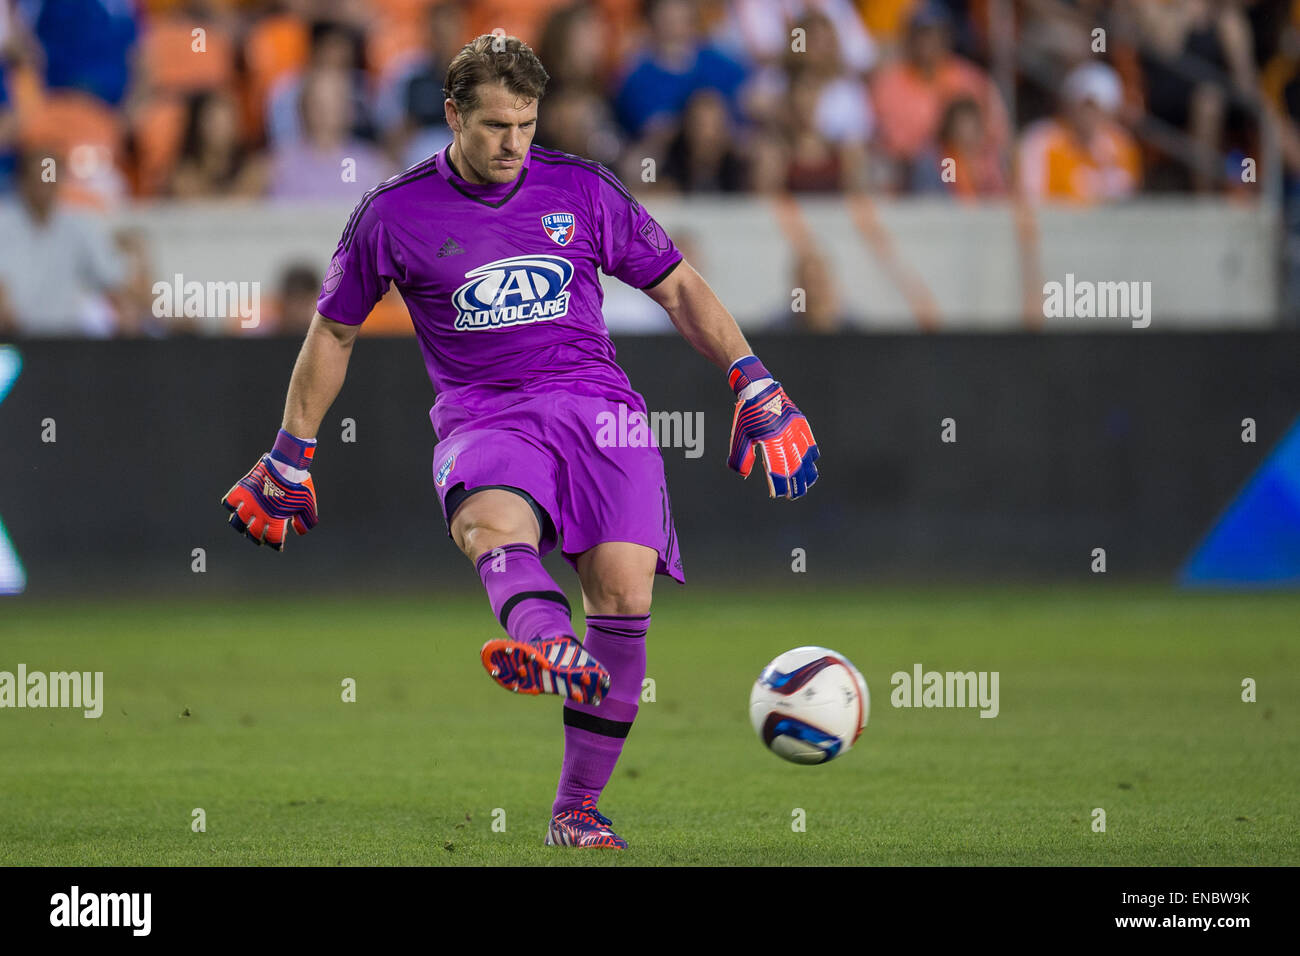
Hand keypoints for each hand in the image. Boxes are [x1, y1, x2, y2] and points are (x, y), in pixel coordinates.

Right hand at [221, 430, 317, 548]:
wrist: (288, 465)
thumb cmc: (299, 485)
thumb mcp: (308, 506)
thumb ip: (305, 522)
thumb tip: (298, 531)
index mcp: (275, 519)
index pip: (271, 538)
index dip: (275, 544)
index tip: (277, 546)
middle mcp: (259, 513)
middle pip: (253, 533)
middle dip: (257, 538)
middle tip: (260, 539)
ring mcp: (249, 501)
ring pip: (237, 521)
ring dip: (240, 527)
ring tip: (244, 528)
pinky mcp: (244, 490)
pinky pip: (230, 501)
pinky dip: (231, 506)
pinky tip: (235, 508)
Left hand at [726, 356, 819, 499]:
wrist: (759, 388)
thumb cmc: (747, 414)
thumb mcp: (740, 436)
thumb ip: (741, 457)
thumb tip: (744, 475)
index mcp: (771, 442)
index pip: (778, 470)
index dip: (780, 485)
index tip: (779, 495)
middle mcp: (786, 437)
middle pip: (795, 467)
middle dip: (796, 484)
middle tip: (794, 496)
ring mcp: (795, 430)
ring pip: (806, 457)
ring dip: (807, 473)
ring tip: (807, 484)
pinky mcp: (800, 423)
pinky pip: (810, 442)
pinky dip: (812, 455)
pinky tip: (812, 463)